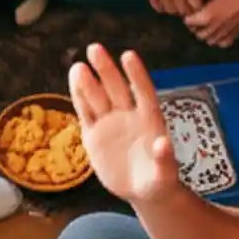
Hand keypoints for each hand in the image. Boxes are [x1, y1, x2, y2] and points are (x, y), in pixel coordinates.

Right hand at [69, 45, 181, 203]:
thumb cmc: (159, 180)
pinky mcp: (94, 135)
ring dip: (88, 82)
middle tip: (95, 48)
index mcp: (150, 119)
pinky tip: (73, 83)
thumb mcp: (165, 175)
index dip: (136, 74)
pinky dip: (79, 99)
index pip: (143, 92)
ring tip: (78, 66)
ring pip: (97, 98)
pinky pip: (85, 113)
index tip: (128, 55)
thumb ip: (165, 159)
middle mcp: (128, 115)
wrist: (142, 190)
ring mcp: (110, 123)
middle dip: (106, 69)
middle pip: (116, 88)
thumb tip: (164, 142)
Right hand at [133, 0, 203, 15]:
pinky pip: (159, 8)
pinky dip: (163, 7)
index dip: (198, 7)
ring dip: (175, 9)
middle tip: (187, 6)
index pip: (196, 4)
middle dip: (187, 9)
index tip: (197, 5)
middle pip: (184, 10)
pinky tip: (165, 1)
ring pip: (171, 11)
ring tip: (176, 4)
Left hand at [183, 0, 238, 47]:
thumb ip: (205, 9)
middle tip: (199, 23)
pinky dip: (219, 40)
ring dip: (207, 35)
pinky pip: (222, 43)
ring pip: (209, 41)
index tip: (191, 16)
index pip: (189, 22)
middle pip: (198, 34)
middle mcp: (213, 28)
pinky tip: (221, 33)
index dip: (189, 19)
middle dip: (197, 29)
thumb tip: (198, 13)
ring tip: (210, 28)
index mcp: (207, 16)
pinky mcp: (234, 37)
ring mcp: (224, 34)